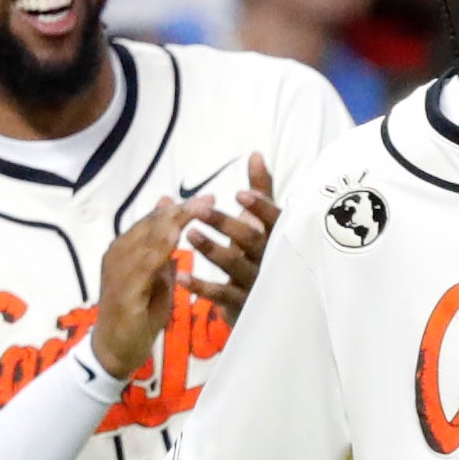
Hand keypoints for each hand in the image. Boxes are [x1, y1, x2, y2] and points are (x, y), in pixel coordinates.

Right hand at [92, 197, 191, 379]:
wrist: (114, 351)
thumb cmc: (137, 317)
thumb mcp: (155, 281)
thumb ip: (162, 256)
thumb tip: (174, 228)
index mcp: (127, 251)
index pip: (154, 223)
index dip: (178, 209)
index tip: (205, 199)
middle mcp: (119, 255)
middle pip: (151, 225)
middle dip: (180, 210)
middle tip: (207, 199)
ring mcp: (118, 271)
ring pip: (147, 239)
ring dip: (172, 222)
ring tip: (196, 210)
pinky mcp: (123, 291)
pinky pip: (143, 265)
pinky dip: (159, 248)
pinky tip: (176, 237)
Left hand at [183, 154, 280, 322]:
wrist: (272, 306)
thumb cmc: (262, 254)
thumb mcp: (264, 222)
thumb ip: (261, 190)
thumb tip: (255, 153)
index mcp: (278, 237)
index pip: (275, 221)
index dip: (261, 208)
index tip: (240, 194)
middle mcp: (271, 260)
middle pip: (252, 241)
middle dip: (227, 224)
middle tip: (200, 210)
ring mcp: (257, 284)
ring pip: (235, 266)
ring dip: (212, 250)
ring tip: (189, 234)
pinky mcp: (243, 305)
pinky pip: (221, 295)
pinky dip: (200, 286)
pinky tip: (180, 275)